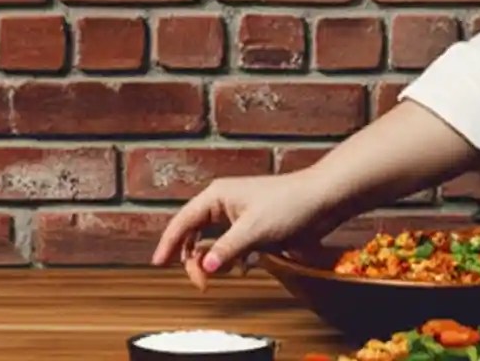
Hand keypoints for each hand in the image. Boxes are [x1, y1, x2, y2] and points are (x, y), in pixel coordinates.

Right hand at [151, 169, 342, 289]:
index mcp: (216, 197)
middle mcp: (222, 204)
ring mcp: (237, 215)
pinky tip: (246, 267)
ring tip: (230, 271)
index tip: (157, 263)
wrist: (322, 199)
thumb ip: (227, 249)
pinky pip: (232, 247)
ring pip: (214, 243)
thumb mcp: (254, 231)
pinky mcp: (253, 227)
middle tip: (203, 283)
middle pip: (194, 235)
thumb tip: (207, 268)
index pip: (182, 221)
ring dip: (217, 260)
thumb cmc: (288, 206)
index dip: (168, 243)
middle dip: (195, 259)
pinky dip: (234, 259)